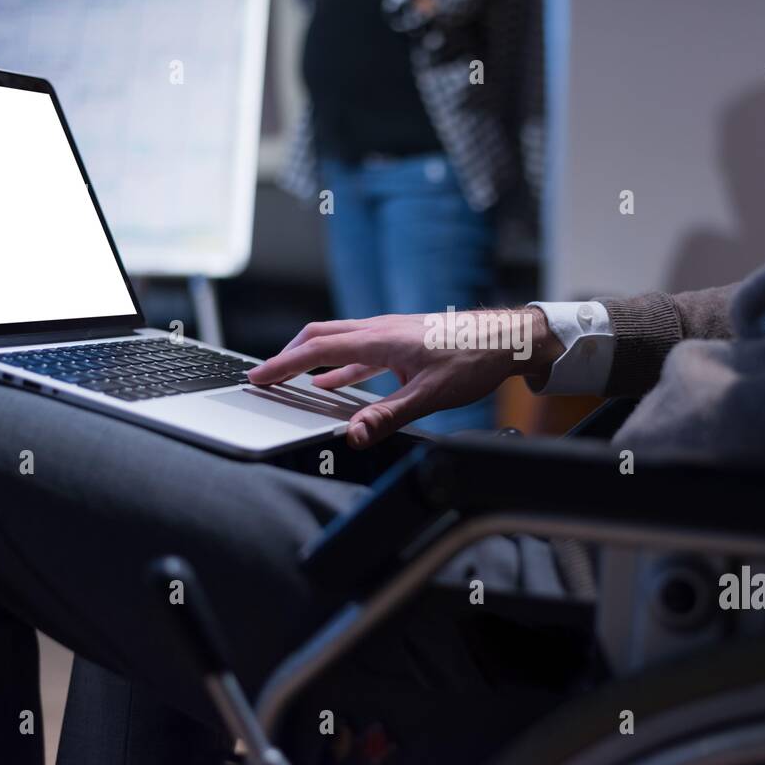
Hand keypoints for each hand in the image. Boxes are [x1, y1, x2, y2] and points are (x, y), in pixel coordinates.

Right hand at [247, 310, 563, 447]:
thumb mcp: (429, 397)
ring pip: (337, 341)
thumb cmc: (473, 360)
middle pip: (320, 336)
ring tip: (289, 379)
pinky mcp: (401, 341)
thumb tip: (352, 434)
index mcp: (379, 339)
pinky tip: (333, 383)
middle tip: (264, 376)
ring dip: (310, 358)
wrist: (506, 339)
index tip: (258, 377)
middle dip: (287, 356)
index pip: (317, 350)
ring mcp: (390, 333)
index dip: (282, 365)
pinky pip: (358, 351)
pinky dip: (337, 366)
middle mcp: (379, 330)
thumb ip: (387, 417)